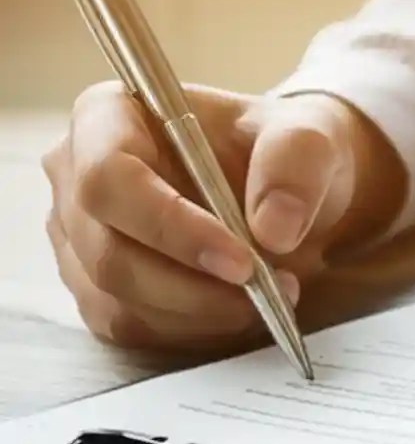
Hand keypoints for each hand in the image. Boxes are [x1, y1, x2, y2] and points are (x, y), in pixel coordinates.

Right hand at [42, 82, 404, 351]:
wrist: (283, 188)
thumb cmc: (280, 150)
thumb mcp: (308, 134)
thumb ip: (296, 161)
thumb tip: (274, 229)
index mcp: (109, 115)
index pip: (108, 177)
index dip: (169, 225)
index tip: (241, 260)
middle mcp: (76, 175)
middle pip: (108, 250)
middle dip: (193, 284)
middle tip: (268, 288)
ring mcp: (80, 235)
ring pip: (118, 297)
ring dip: (202, 310)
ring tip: (270, 294)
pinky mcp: (98, 286)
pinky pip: (132, 324)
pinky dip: (193, 327)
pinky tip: (239, 307)